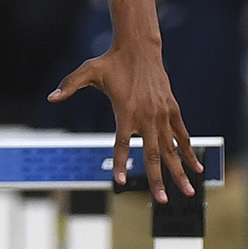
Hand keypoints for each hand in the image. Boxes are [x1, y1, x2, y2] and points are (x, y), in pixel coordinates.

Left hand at [48, 41, 200, 201]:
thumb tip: (51, 98)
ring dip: (180, 171)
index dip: (119, 162)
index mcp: (127, 111)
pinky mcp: (172, 110)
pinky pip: (183, 135)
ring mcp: (162, 114)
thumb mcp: (88, 71)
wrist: (140, 48)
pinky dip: (189, 151)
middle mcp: (147, 116)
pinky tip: (197, 167)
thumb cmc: (112, 61)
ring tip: (189, 190)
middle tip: (162, 200)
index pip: (121, 144)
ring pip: (172, 149)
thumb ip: (69, 85)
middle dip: (158, 179)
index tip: (118, 180)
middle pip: (153, 154)